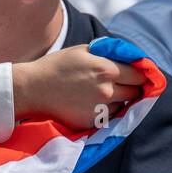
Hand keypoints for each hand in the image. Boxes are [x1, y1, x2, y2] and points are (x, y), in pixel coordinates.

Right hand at [13, 44, 145, 128]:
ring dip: (118, 100)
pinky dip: (105, 111)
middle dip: (131, 87)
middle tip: (121, 84)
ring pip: (123, 105)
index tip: (136, 74)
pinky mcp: (91, 122)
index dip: (139, 74)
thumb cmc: (57, 66)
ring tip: (101, 93)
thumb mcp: (84, 50)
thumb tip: (130, 58)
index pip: (139, 75)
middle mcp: (107, 91)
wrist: (32, 89)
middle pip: (135, 92)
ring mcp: (100, 109)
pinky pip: (108, 117)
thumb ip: (109, 54)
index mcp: (107, 69)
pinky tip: (90, 103)